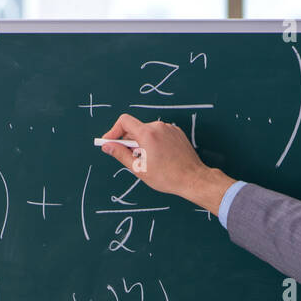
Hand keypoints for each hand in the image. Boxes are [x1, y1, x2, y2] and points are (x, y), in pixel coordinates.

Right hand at [98, 113, 233, 210]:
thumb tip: (107, 146)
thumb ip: (120, 154)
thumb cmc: (167, 177)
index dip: (114, 131)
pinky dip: (154, 142)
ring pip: (148, 131)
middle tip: (129, 157)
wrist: (192, 178)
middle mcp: (158, 126)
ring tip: (147, 160)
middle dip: (128, 141)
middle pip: (136, 128)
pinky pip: (159, 134)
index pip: (124, 121)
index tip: (109, 141)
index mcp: (147, 133)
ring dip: (142, 143)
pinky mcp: (177, 132)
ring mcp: (169, 128)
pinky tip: (159, 157)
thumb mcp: (139, 168)